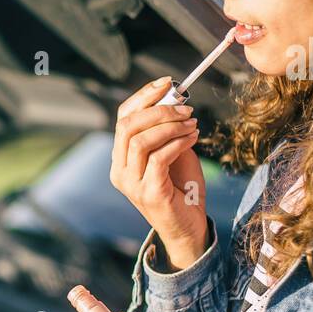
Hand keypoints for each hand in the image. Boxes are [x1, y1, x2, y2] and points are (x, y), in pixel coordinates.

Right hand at [109, 76, 206, 268]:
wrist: (188, 228)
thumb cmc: (181, 189)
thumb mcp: (172, 152)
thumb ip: (167, 130)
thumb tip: (175, 100)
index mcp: (120, 158)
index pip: (123, 118)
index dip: (144, 96)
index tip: (168, 83)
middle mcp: (119, 170)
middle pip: (128, 126)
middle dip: (159, 110)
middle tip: (186, 108)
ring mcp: (131, 184)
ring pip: (141, 140)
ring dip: (170, 126)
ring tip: (193, 124)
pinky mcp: (148, 193)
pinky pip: (159, 157)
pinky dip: (178, 142)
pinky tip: (193, 138)